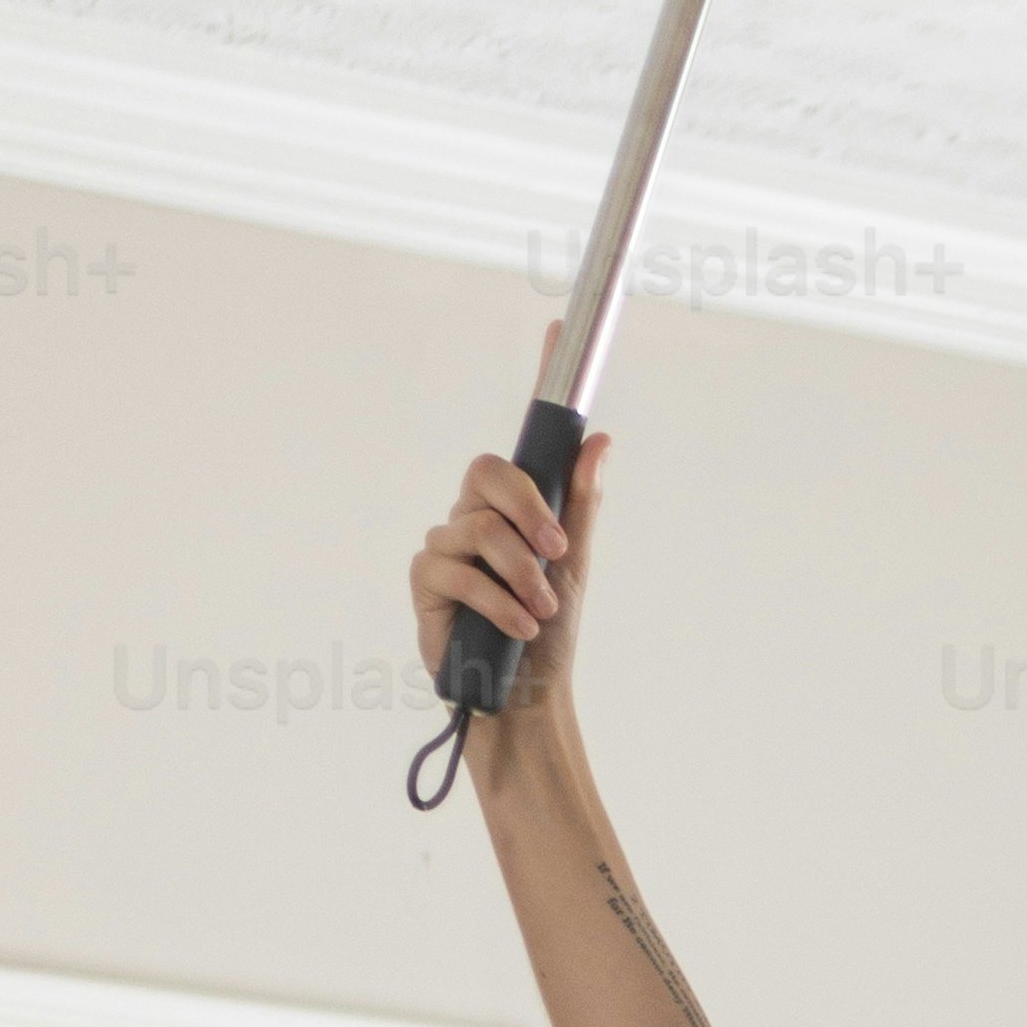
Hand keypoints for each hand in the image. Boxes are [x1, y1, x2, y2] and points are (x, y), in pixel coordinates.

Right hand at [410, 347, 607, 747]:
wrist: (525, 698)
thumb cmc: (551, 635)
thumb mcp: (575, 568)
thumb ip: (582, 504)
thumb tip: (600, 439)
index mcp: (517, 507)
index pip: (523, 437)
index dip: (539, 377)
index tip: (559, 328)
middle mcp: (477, 514)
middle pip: (488, 471)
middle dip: (528, 509)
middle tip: (557, 552)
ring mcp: (448, 544)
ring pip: (477, 525)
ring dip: (519, 573)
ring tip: (540, 610)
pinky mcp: (426, 580)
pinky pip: (453, 567)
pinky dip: (493, 598)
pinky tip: (515, 626)